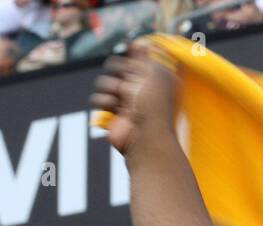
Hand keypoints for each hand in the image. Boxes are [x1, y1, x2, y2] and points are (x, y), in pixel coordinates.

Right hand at [89, 40, 178, 157]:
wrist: (144, 136)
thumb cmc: (153, 106)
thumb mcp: (154, 75)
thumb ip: (146, 57)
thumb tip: (141, 42)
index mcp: (153, 80)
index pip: (134, 59)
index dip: (133, 63)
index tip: (138, 69)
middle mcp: (139, 89)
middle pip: (116, 67)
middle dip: (118, 72)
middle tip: (128, 84)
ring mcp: (125, 102)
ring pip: (104, 82)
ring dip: (110, 87)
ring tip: (121, 99)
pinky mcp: (112, 114)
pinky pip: (97, 99)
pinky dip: (104, 103)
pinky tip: (115, 111)